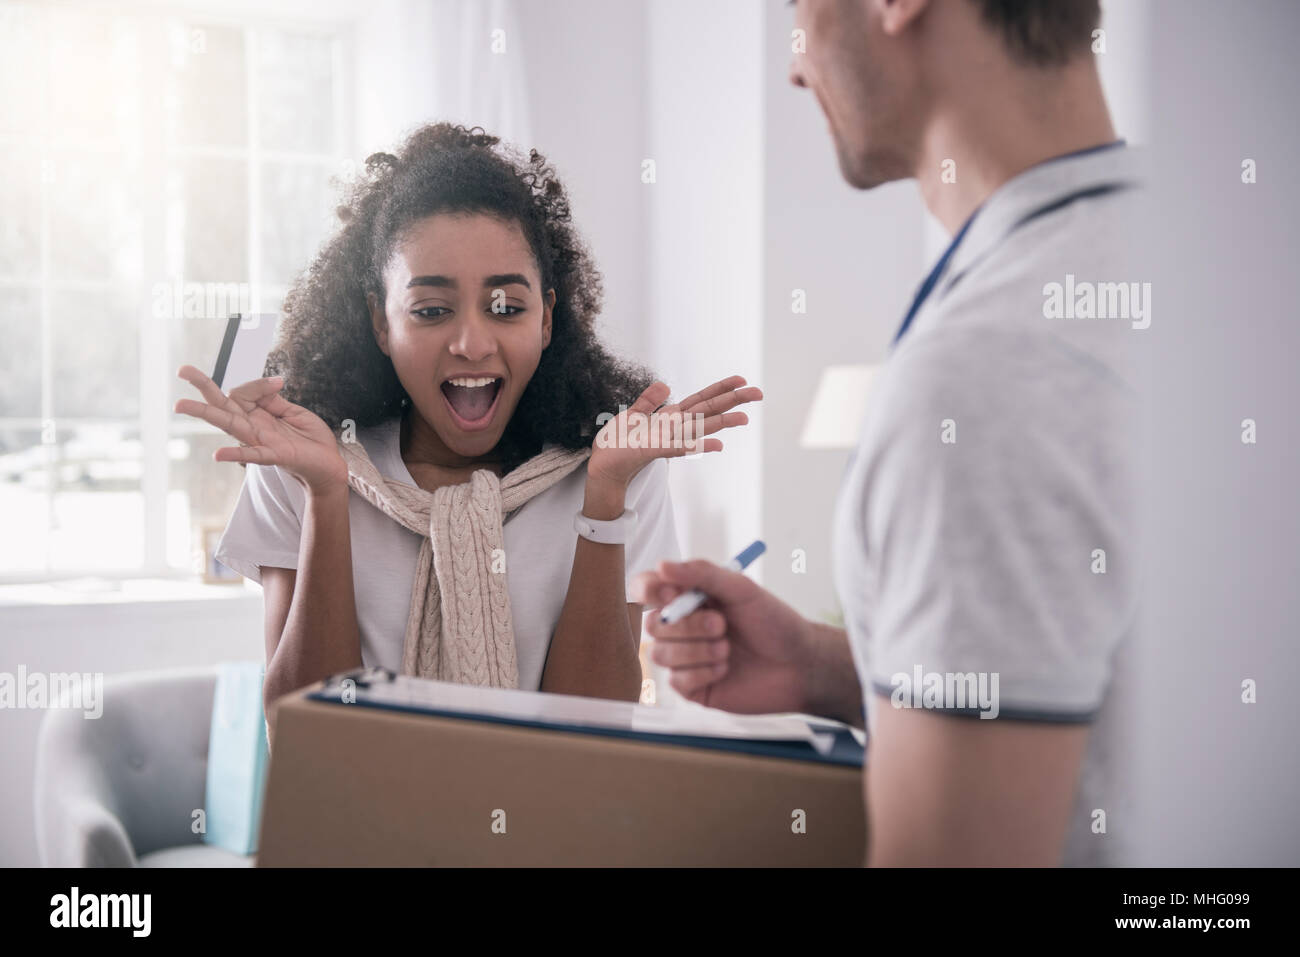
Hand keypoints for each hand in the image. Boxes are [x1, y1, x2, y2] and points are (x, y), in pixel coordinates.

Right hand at [173, 365, 347, 494]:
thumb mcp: (293, 411)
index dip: (257, 384)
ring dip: (205, 414)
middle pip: (222, 404)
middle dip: (203, 386)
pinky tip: (218, 455)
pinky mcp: (275, 455)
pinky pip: (253, 455)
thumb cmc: (308, 438)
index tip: (278, 383)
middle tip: (182, 369)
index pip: (242, 392)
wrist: (328, 463)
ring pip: (229, 425)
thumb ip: (273, 399)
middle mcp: (253, 426)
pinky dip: (235, 454)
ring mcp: (261, 441)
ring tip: (181, 405)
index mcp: (257, 414)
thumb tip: (268, 381)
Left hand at [587, 375, 762, 490]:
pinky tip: (717, 445)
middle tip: (759, 394)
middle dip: (732, 402)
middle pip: (707, 412)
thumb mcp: (633, 416)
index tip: (741, 380)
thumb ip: (649, 401)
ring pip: (699, 429)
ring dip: (722, 424)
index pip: (700, 400)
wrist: (603, 467)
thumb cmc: (618, 444)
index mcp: (671, 418)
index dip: (720, 389)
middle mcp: (674, 429)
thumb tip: (666, 385)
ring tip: (744, 419)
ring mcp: (667, 440)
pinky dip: (698, 446)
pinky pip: (678, 447)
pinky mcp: (653, 450)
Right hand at [632, 559, 816, 714]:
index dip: (649, 591)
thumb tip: (662, 565)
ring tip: (727, 648)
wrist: (800, 665)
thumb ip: (702, 573)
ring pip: (660, 654)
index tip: (670, 593)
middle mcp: (682, 627)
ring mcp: (685, 658)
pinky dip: (702, 672)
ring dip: (697, 650)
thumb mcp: (741, 589)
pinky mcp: (692, 687)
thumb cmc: (774, 623)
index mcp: (689, 598)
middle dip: (687, 625)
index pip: (647, 589)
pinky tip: (725, 669)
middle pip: (653, 624)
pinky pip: (675, 680)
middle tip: (721, 624)